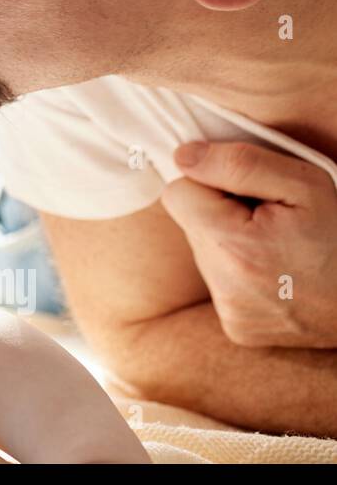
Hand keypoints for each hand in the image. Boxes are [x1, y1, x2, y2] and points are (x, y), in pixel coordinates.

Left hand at [162, 140, 336, 347]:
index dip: (211, 183)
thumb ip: (239, 164)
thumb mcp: (305, 184)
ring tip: (277, 248)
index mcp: (232, 245)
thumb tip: (184, 157)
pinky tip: (276, 273)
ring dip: (232, 242)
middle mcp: (223, 285)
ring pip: (205, 252)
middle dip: (223, 213)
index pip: (177, 194)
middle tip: (272, 220)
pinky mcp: (237, 328)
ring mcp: (229, 311)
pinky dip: (241, 272)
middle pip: (191, 223)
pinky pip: (220, 284)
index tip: (249, 192)